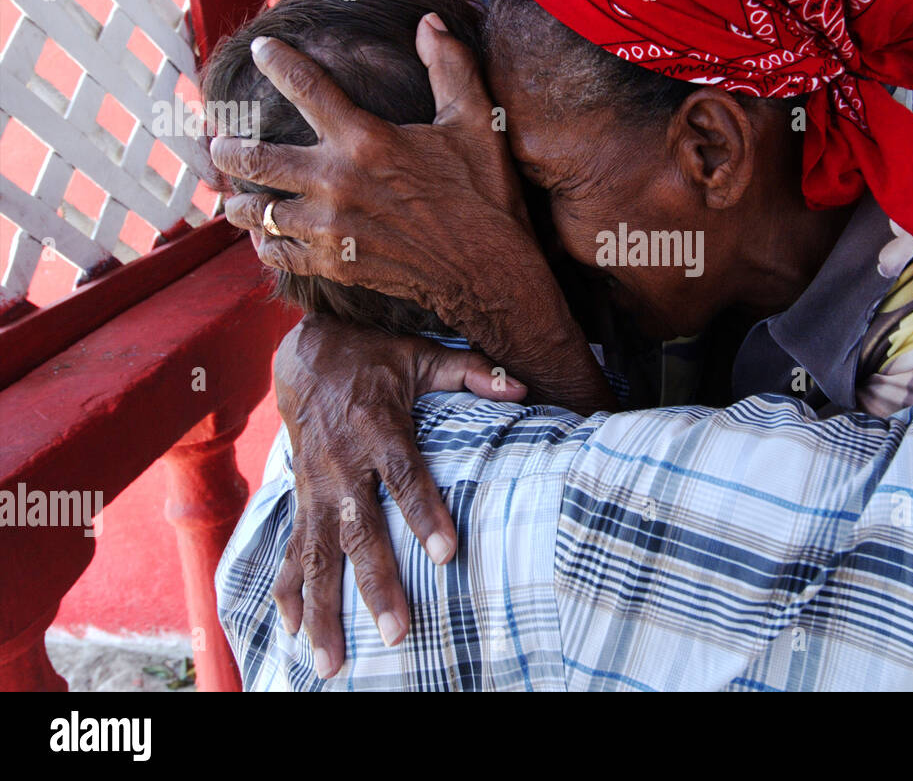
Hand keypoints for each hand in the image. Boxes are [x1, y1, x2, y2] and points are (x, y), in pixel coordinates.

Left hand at [210, 15, 612, 410]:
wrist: (488, 271)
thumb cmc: (484, 195)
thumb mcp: (475, 122)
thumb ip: (450, 66)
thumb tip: (429, 22)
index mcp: (366, 139)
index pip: (306, 87)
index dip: (277, 62)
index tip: (261, 50)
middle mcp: (337, 181)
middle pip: (257, 159)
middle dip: (228, 149)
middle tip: (217, 142)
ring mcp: (330, 226)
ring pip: (259, 212)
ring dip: (239, 204)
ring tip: (231, 200)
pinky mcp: (334, 262)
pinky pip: (279, 254)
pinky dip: (265, 246)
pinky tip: (263, 239)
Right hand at [270, 313, 526, 678]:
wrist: (304, 354)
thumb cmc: (373, 359)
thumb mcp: (422, 356)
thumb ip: (471, 373)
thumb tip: (522, 386)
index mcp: (377, 426)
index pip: (404, 475)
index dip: (424, 513)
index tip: (446, 553)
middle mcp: (341, 463)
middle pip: (358, 531)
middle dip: (375, 584)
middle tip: (395, 632)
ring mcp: (314, 486)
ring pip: (315, 554)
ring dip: (322, 608)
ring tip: (332, 660)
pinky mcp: (299, 497)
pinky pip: (289, 548)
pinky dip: (288, 590)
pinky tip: (293, 629)